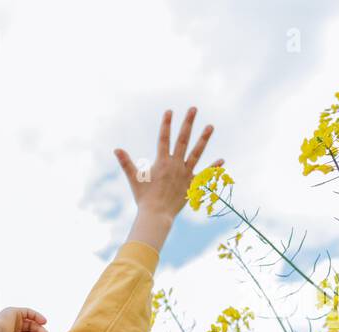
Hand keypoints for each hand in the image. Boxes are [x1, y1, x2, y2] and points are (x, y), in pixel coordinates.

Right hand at [114, 107, 220, 250]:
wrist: (156, 215)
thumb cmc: (143, 198)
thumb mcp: (134, 179)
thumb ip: (126, 163)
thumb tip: (116, 149)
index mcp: (162, 162)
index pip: (164, 138)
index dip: (166, 124)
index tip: (169, 111)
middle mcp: (175, 165)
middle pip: (183, 140)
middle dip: (188, 123)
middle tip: (193, 109)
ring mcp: (185, 174)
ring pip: (197, 153)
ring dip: (204, 139)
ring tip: (210, 126)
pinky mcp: (191, 184)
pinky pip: (204, 175)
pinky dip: (213, 168)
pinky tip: (221, 160)